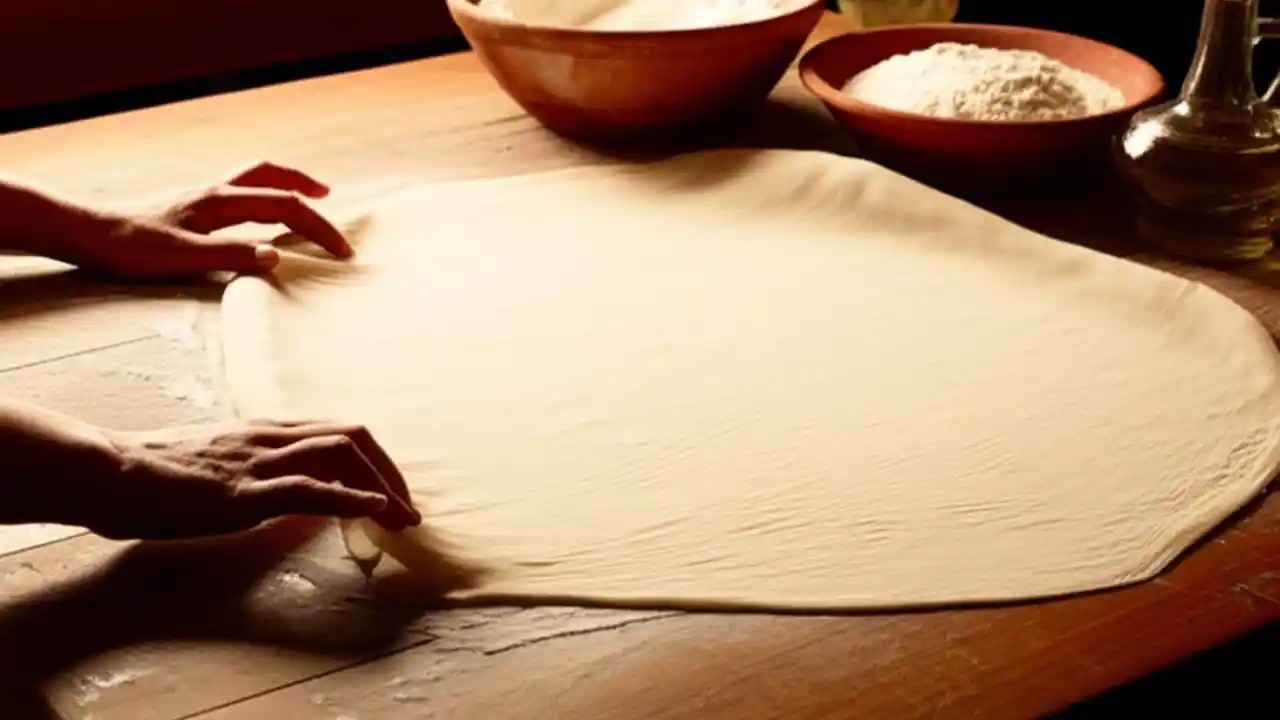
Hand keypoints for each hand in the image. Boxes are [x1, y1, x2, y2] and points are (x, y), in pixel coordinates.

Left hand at [72, 162, 351, 278]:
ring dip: (284, 185)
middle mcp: (215, 192)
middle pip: (272, 176)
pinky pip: (240, 194)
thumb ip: (231, 256)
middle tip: (330, 198)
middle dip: (306, 186)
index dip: (319, 227)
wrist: (89, 233)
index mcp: (220, 202)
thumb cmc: (131, 247)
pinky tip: (257, 218)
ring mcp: (202, 197)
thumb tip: (277, 257)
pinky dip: (262, 198)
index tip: (342, 250)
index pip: (285, 206)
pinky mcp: (191, 207)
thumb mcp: (183, 257)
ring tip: (304, 197)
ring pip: (255, 180)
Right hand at [81, 419, 421, 540]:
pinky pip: (308, 488)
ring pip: (341, 452)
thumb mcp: (218, 469)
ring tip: (403, 517)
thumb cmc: (152, 474)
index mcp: (264, 431)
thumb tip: (285, 498)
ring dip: (381, 485)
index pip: (336, 434)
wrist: (107, 470)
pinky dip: (348, 497)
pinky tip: (373, 510)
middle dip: (389, 472)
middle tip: (408, 510)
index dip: (372, 463)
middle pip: (352, 437)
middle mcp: (270, 436)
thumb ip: (255, 476)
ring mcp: (259, 460)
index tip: (390, 495)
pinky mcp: (244, 489)